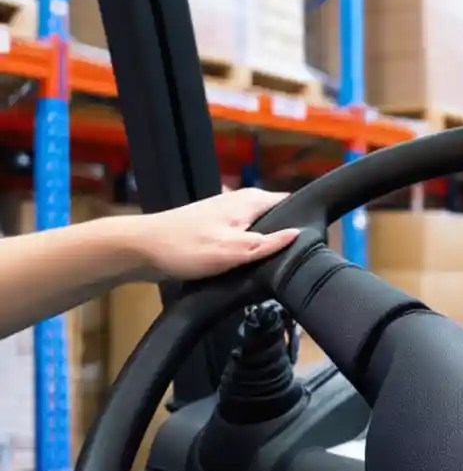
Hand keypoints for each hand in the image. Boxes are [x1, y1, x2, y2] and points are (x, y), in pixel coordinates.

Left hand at [127, 188, 299, 280]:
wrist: (139, 249)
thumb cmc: (186, 248)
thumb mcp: (234, 250)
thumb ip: (269, 244)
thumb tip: (299, 234)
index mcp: (252, 200)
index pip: (293, 204)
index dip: (305, 223)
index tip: (314, 245)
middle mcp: (242, 202)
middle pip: (278, 220)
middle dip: (284, 239)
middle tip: (291, 265)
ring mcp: (227, 215)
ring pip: (259, 231)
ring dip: (264, 248)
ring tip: (269, 270)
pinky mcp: (215, 229)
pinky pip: (243, 239)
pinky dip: (247, 252)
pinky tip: (245, 269)